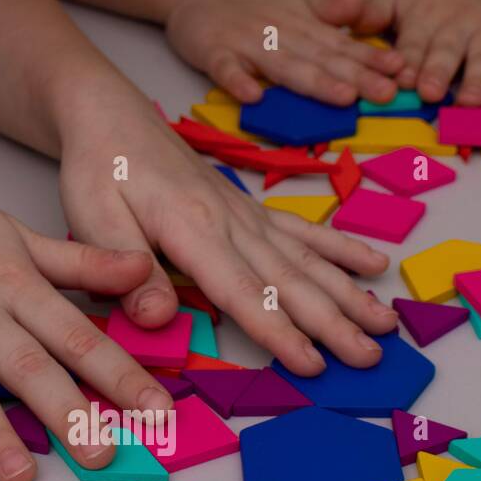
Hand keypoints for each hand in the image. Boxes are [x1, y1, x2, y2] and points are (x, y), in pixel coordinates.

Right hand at [0, 182, 175, 480]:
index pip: (77, 335)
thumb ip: (83, 263)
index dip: (119, 373)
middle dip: (66, 411)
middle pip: (26, 365)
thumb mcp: (21, 236)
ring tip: (21, 475)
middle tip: (101, 455)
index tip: (156, 409)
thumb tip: (146, 268)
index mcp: (15, 283)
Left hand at [58, 88, 398, 370]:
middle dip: (335, 321)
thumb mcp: (94, 218)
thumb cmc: (100, 168)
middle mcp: (232, 222)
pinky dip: (341, 249)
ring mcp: (247, 215)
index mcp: (194, 229)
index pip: (244, 292)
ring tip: (387, 324)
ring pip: (308, 259)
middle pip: (291, 280)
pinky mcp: (250, 209)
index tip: (313, 364)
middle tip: (373, 356)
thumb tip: (157, 320)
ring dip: (349, 293)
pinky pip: (304, 230)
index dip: (280, 332)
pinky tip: (374, 265)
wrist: (112, 116)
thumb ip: (128, 271)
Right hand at [166, 0, 403, 105]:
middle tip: (386, 93)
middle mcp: (282, 35)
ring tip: (341, 96)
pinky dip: (237, 82)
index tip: (399, 69)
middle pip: (323, 58)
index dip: (371, 57)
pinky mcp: (213, 52)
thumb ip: (325, 16)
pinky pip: (224, 68)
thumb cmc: (248, 6)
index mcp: (302, 26)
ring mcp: (247, 45)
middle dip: (357, 76)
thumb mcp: (294, 5)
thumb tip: (363, 23)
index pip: (342, 44)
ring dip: (314, 82)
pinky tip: (252, 96)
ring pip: (285, 65)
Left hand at [353, 0, 480, 105]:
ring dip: (477, 78)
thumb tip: (333, 9)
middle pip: (445, 51)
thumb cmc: (427, 2)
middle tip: (430, 91)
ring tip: (470, 100)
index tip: (399, 78)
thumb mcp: (395, 2)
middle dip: (437, 71)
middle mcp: (453, 26)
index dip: (406, 61)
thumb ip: (367, 11)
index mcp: (420, 22)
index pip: (410, 45)